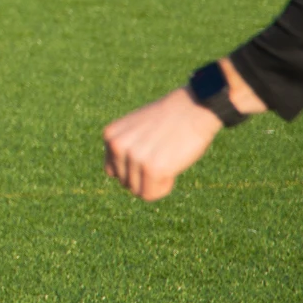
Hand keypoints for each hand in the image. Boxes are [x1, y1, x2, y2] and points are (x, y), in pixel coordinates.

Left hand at [103, 88, 222, 200]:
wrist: (193, 108)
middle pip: (125, 182)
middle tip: (162, 157)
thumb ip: (124, 148)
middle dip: (144, 177)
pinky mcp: (152, 169)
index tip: (149, 157)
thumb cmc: (168, 120)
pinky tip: (172, 170)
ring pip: (137, 190)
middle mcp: (116, 146)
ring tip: (168, 161)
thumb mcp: (135, 129)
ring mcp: (133, 157)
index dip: (133, 170)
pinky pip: (150, 194)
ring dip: (155, 182)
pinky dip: (163, 188)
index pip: (112, 171)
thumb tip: (121, 178)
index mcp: (110, 136)